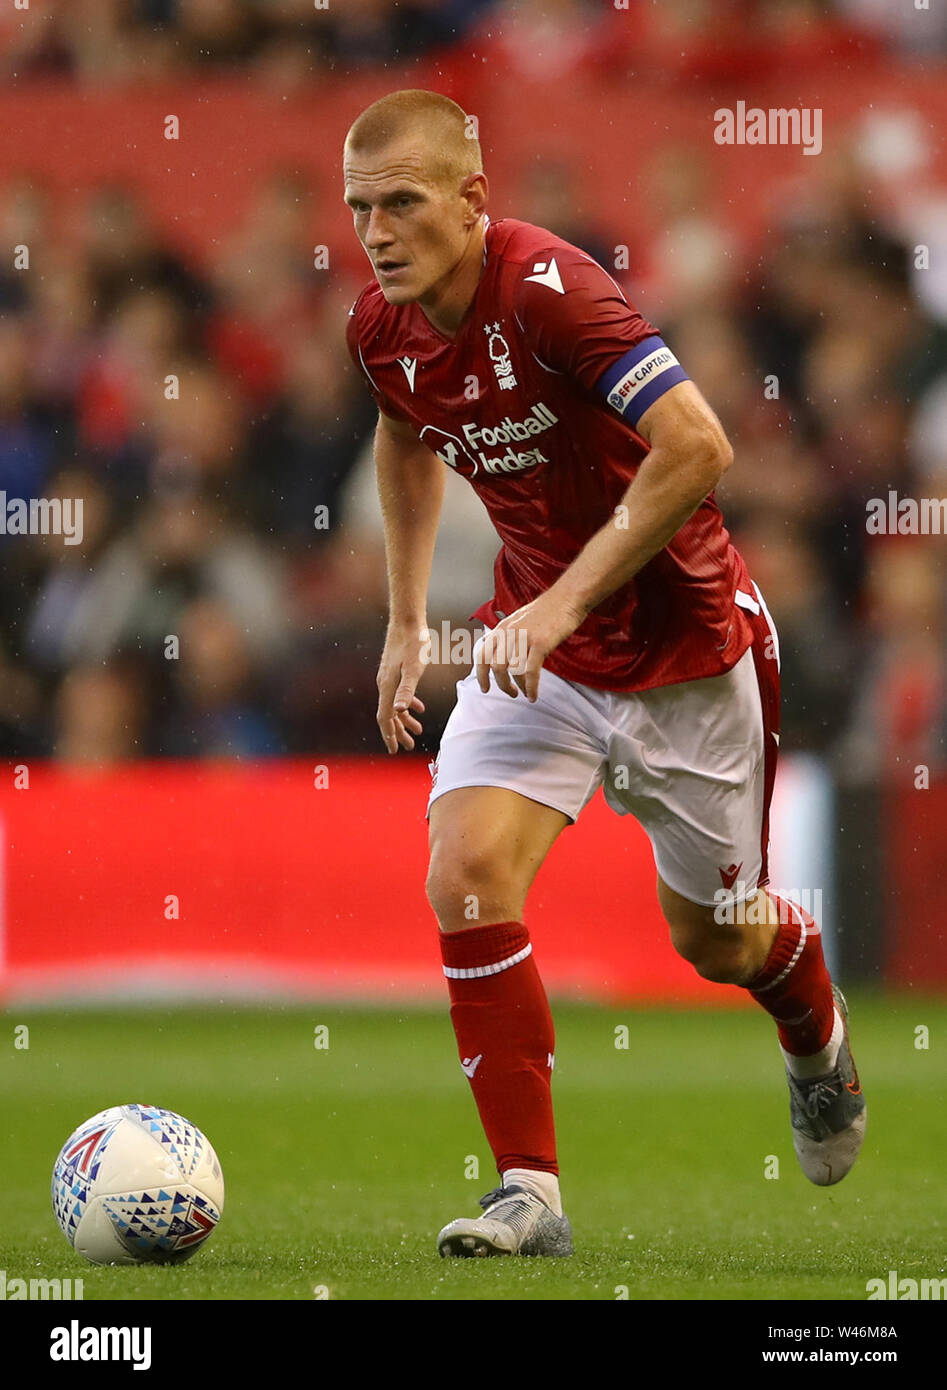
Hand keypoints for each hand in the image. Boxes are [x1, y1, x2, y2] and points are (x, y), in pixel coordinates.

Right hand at [376, 626, 427, 753]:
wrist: (407, 620)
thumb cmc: (413, 643)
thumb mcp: (414, 668)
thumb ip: (407, 690)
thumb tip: (398, 711)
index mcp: (387, 687)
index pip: (385, 718)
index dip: (390, 735)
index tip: (395, 750)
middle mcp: (384, 684)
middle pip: (389, 715)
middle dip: (398, 732)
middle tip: (409, 746)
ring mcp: (388, 677)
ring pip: (394, 705)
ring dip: (404, 720)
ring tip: (418, 730)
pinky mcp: (394, 670)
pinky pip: (398, 693)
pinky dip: (408, 704)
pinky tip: (419, 707)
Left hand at [476, 592, 586, 701]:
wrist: (566, 597)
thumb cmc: (547, 610)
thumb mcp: (519, 620)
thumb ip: (509, 636)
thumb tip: (504, 657)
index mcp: (502, 628)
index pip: (482, 654)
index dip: (481, 674)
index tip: (485, 687)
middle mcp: (509, 633)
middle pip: (495, 666)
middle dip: (501, 684)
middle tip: (511, 692)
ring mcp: (524, 637)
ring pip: (512, 670)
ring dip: (517, 687)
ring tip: (524, 693)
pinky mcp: (540, 643)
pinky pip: (530, 672)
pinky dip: (531, 687)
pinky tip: (533, 695)